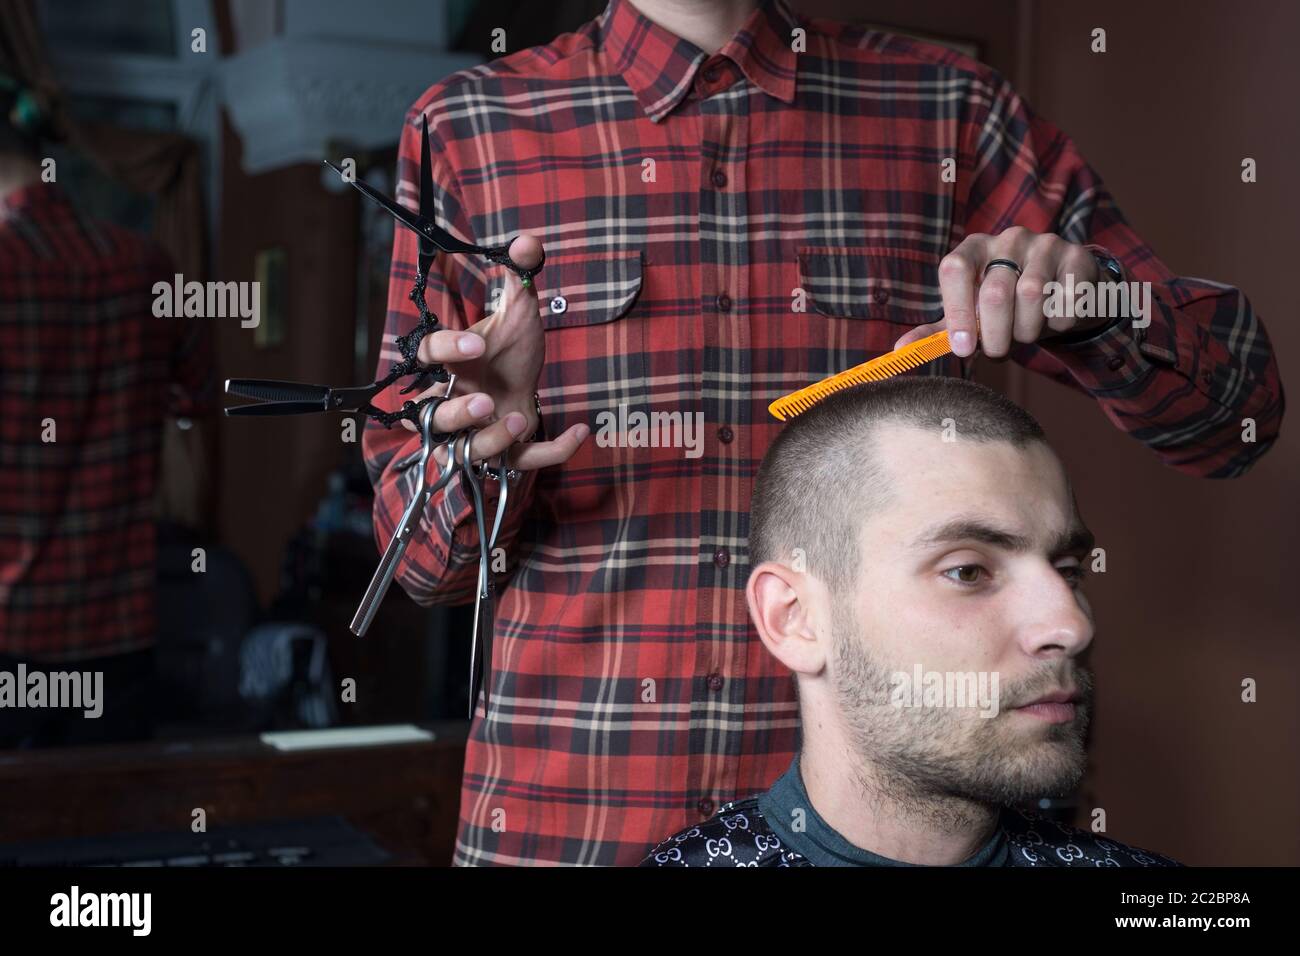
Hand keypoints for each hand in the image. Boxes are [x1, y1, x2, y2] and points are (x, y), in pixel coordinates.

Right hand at [399, 234, 588, 469]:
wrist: (521, 384)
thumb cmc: (508, 350)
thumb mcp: (516, 310)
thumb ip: (520, 275)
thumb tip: (528, 241)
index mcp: (449, 363)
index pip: (427, 354)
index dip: (446, 348)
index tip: (478, 342)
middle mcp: (452, 400)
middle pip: (431, 418)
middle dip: (454, 413)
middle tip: (484, 400)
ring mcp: (476, 432)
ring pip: (463, 452)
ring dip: (488, 441)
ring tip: (520, 420)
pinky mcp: (506, 452)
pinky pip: (520, 464)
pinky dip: (551, 452)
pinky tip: (580, 430)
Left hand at [892, 227, 1106, 357]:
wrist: (1060, 291)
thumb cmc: (1006, 305)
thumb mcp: (970, 315)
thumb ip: (939, 331)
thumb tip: (900, 350)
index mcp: (973, 248)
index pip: (954, 269)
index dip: (957, 312)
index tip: (962, 347)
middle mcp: (1008, 238)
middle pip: (995, 292)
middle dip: (995, 335)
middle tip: (998, 351)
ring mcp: (1045, 243)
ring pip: (1032, 297)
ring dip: (1027, 330)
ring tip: (1025, 333)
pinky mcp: (1077, 256)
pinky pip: (1065, 300)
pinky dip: (1058, 322)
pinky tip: (1054, 319)